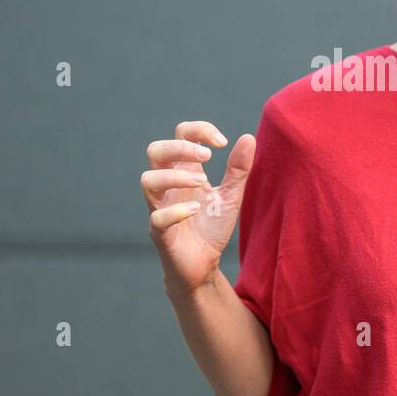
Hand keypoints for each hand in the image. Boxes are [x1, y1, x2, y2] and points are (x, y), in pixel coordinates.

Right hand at [141, 121, 255, 301]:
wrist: (203, 265)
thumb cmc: (211, 227)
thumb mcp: (231, 196)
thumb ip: (238, 169)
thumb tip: (248, 137)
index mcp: (185, 172)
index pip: (180, 134)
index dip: (198, 129)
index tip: (222, 142)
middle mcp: (169, 186)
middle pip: (155, 150)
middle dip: (180, 147)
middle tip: (208, 158)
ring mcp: (161, 207)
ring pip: (148, 180)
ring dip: (176, 176)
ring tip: (203, 183)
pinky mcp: (160, 232)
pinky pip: (157, 217)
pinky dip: (176, 211)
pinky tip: (196, 210)